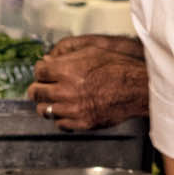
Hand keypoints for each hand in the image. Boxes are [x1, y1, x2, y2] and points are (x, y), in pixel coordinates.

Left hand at [27, 35, 149, 130]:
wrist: (137, 88)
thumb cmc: (119, 67)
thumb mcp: (92, 51)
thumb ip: (67, 55)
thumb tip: (49, 60)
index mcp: (65, 70)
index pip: (38, 71)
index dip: (40, 71)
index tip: (43, 72)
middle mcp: (65, 90)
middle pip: (36, 92)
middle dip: (37, 88)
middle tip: (40, 88)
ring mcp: (73, 109)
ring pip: (45, 110)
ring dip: (46, 104)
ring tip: (52, 101)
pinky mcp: (82, 123)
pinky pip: (60, 124)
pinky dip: (61, 118)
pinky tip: (66, 111)